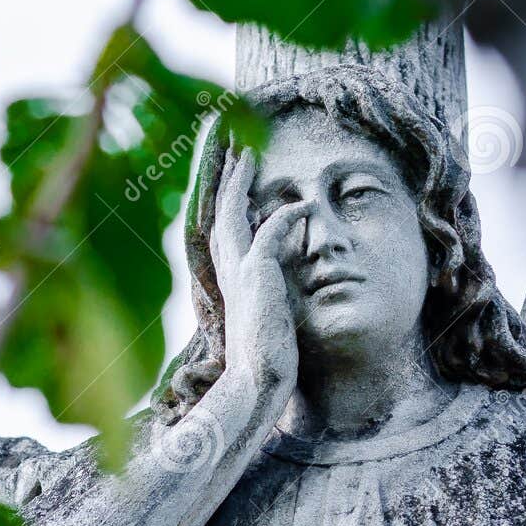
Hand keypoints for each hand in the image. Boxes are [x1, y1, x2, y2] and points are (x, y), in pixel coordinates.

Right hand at [210, 149, 310, 400]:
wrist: (257, 381)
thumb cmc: (267, 357)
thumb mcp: (267, 313)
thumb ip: (266, 288)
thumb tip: (274, 270)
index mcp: (231, 276)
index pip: (225, 226)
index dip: (231, 196)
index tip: (238, 174)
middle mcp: (229, 269)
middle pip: (222, 210)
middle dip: (228, 175)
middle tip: (233, 143)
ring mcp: (240, 272)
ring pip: (234, 212)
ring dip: (242, 180)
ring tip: (249, 150)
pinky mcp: (258, 278)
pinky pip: (271, 233)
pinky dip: (286, 215)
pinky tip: (304, 203)